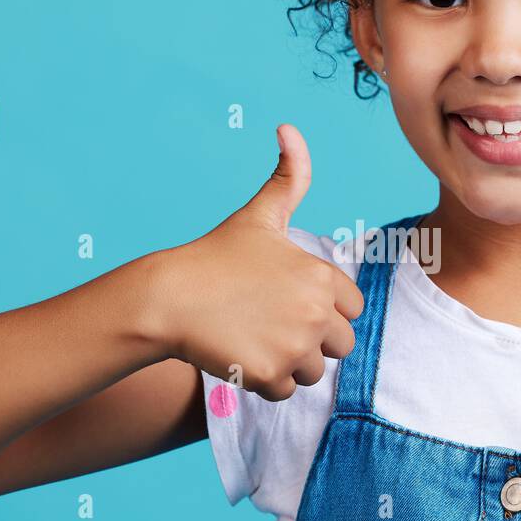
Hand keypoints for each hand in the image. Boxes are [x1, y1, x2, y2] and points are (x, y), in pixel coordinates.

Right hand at [164, 124, 365, 399]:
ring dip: (289, 363)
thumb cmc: (215, 256)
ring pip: (314, 371)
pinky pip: (286, 392)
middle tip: (270, 324)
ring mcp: (295, 347)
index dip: (322, 307)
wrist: (168, 298)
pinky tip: (240, 356)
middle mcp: (317, 312)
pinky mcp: (271, 376)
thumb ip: (289, 176)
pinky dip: (266, 382)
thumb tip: (289, 127)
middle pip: (339, 345)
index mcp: (322, 277)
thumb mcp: (259, 215)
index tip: (287, 299)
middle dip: (311, 340)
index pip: (353, 309)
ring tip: (253, 338)